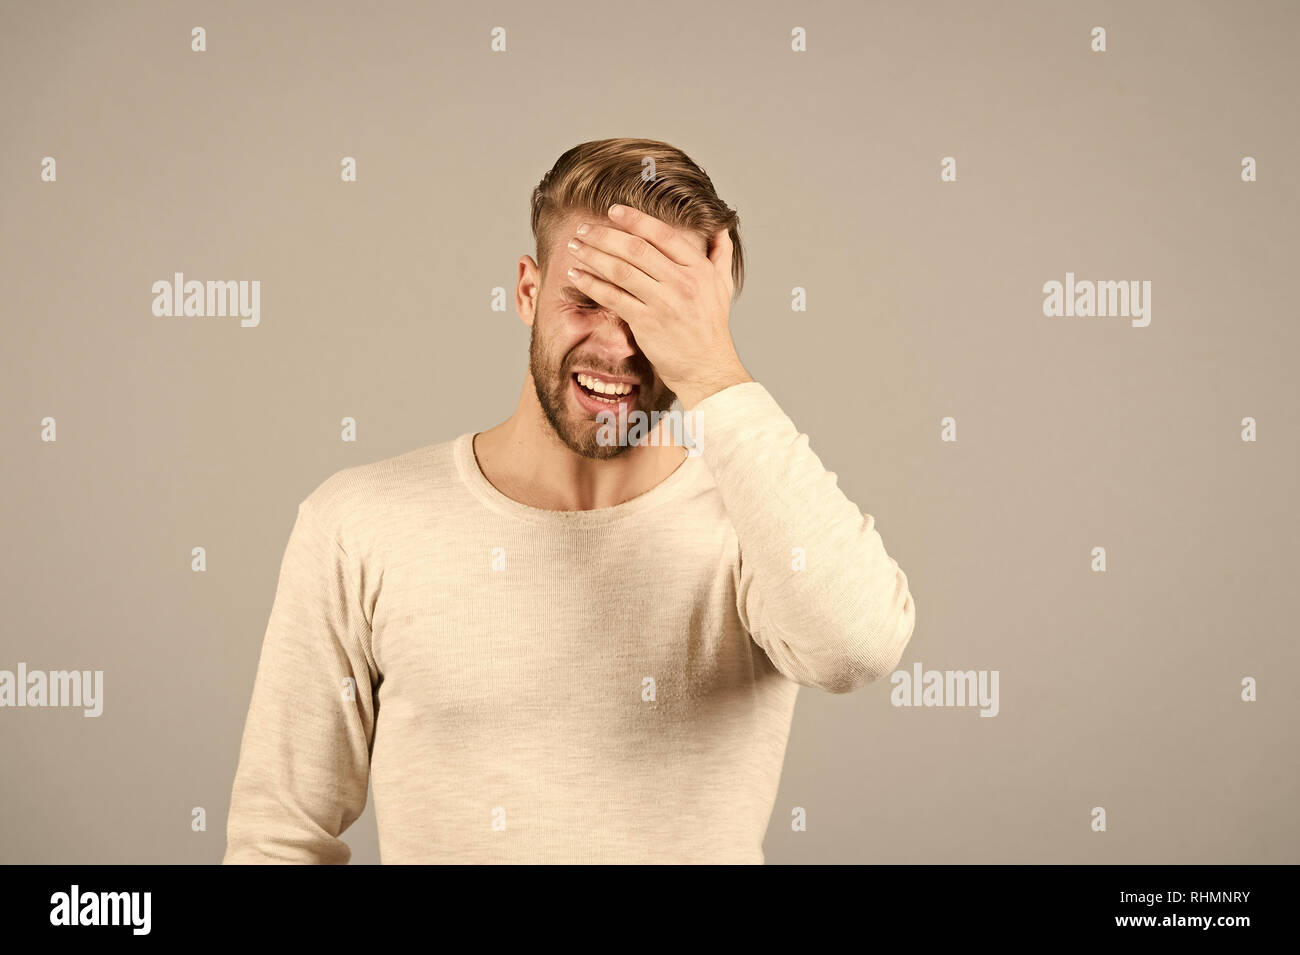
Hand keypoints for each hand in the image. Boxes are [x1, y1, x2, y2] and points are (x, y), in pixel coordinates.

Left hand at [564, 204, 751, 408]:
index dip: (635, 219)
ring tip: (575, 246)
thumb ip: (720, 254)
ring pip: (621, 270)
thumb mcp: (723, 286)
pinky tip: (576, 274)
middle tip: (583, 227)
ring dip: (593, 255)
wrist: (706, 368)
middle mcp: (682, 283)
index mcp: (699, 269)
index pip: (663, 235)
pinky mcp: (646, 324)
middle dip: (605, 235)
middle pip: (637, 249)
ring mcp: (664, 303)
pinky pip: (613, 298)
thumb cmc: (711, 327)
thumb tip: (720, 228)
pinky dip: (591, 284)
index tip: (613, 210)